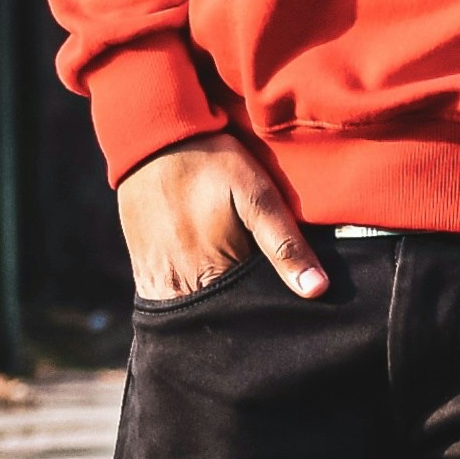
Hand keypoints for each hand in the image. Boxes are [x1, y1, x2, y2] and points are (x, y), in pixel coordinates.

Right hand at [117, 131, 327, 300]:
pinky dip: (190, 293)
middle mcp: (180, 290)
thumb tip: (317, 289)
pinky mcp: (142, 271)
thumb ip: (285, 243)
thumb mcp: (256, 194)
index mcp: (213, 276)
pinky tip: (204, 270)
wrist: (150, 139)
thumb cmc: (210, 163)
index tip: (283, 299)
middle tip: (258, 283)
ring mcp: (156, 284)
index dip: (270, 309)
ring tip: (231, 275)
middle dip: (244, 313)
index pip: (252, 313)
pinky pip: (170, 298)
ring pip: (197, 314)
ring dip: (217, 306)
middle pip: (223, 318)